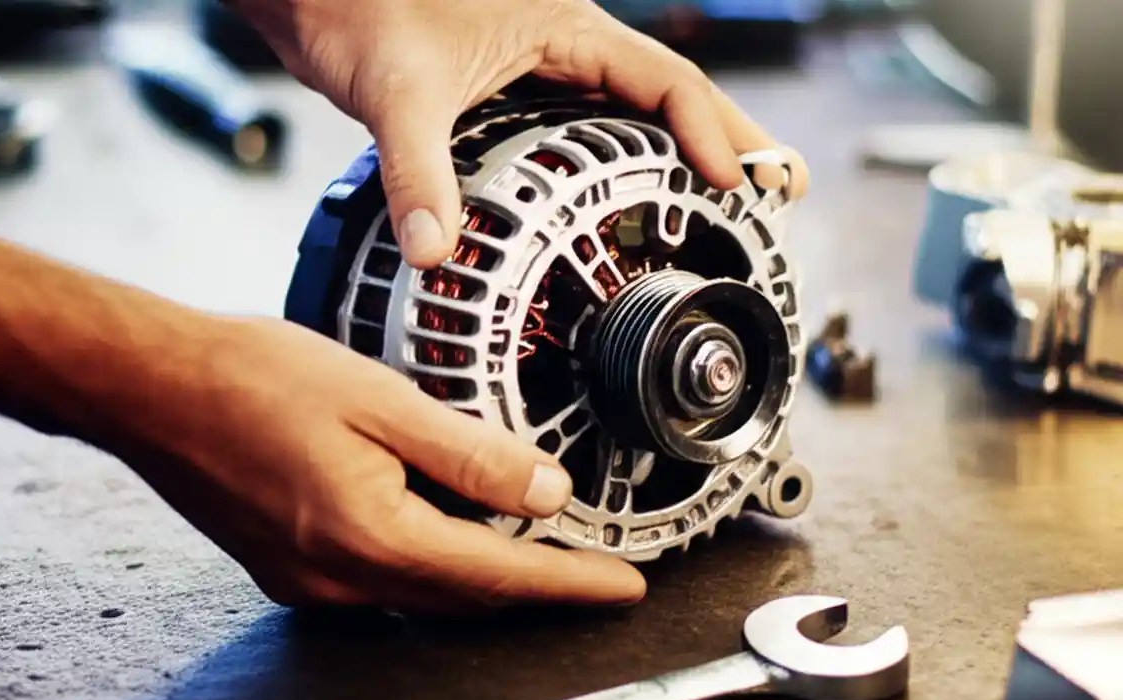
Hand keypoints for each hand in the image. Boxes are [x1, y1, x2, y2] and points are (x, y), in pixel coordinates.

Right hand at [119, 317, 645, 611]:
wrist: (153, 386)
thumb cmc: (252, 380)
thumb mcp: (381, 401)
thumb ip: (471, 454)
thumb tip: (545, 490)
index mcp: (372, 536)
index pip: (499, 575)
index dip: (570, 583)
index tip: (622, 588)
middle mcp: (340, 578)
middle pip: (465, 597)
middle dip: (534, 586)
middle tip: (589, 566)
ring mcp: (309, 582)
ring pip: (424, 594)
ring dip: (483, 576)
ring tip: (532, 544)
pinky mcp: (288, 569)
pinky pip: (381, 581)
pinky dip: (429, 561)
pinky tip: (444, 526)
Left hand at [232, 0, 809, 267]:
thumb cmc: (349, 2)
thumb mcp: (397, 92)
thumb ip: (419, 174)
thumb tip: (435, 252)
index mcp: (562, 23)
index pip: (663, 80)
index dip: (712, 131)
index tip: (742, 181)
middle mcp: (558, 41)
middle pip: (664, 96)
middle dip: (721, 140)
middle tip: (773, 189)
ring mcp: (533, 66)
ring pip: (621, 114)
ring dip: (668, 153)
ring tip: (715, 201)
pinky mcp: (500, 90)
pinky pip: (572, 131)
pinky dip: (602, 164)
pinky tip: (613, 199)